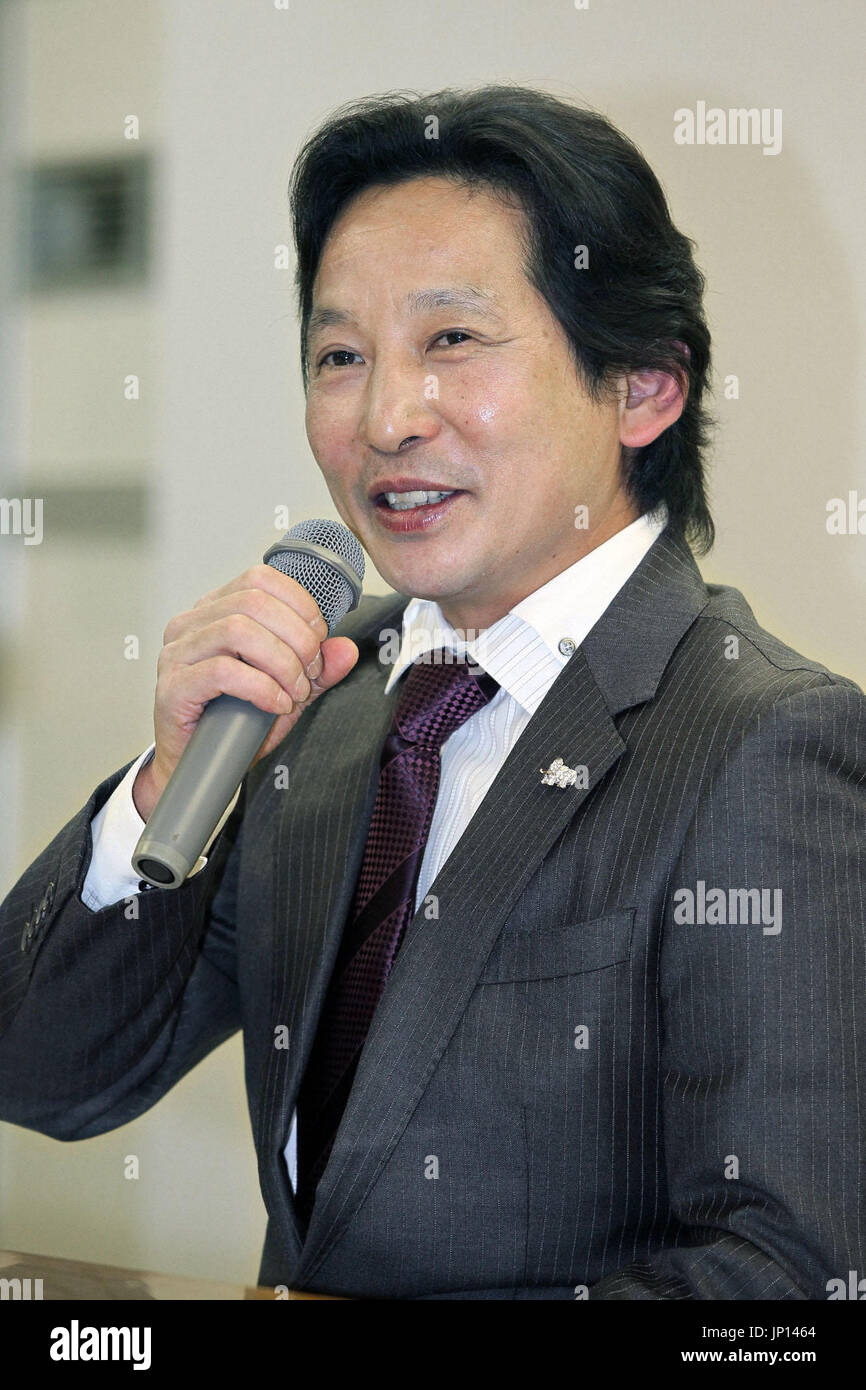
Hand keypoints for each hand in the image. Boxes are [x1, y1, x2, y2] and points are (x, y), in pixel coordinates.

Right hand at [132, 564, 358, 820]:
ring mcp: (177, 653)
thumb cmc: (237, 724)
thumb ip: (319, 669)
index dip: (300, 605)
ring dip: (282, 662)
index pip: (260, 579)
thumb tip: (348, 649)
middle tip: (311, 674)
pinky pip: (222, 671)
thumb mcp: (290, 690)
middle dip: (297, 637)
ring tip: (295, 692)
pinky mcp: (173, 686)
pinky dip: (261, 687)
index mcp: (216, 610)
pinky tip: (277, 704)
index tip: (319, 641)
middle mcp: (191, 623)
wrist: (200, 767)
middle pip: (253, 601)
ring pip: (238, 630)